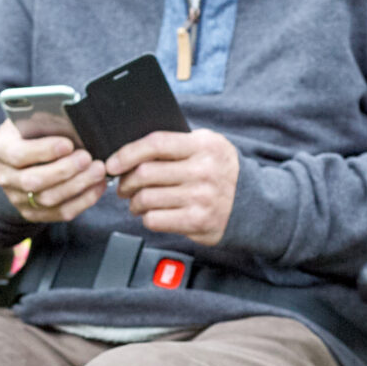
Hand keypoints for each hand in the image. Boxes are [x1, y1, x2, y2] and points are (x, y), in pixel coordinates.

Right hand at [0, 122, 105, 227]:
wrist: (18, 157)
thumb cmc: (29, 132)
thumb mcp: (28, 120)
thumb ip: (43, 121)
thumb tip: (68, 122)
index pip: (19, 155)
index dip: (44, 151)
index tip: (68, 144)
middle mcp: (5, 177)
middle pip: (33, 181)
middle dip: (65, 170)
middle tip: (88, 158)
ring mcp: (17, 198)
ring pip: (49, 199)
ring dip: (78, 185)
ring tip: (98, 171)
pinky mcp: (33, 212)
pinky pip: (60, 212)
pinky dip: (83, 200)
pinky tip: (97, 186)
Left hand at [107, 130, 239, 245]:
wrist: (253, 204)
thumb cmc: (221, 172)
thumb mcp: (207, 146)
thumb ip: (176, 144)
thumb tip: (131, 150)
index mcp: (203, 145)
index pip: (155, 144)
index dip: (127, 153)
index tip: (113, 163)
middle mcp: (203, 170)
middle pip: (145, 174)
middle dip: (126, 182)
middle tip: (124, 186)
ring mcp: (201, 197)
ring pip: (146, 198)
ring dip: (134, 203)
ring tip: (138, 202)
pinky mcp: (198, 221)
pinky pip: (155, 219)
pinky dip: (147, 218)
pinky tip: (153, 214)